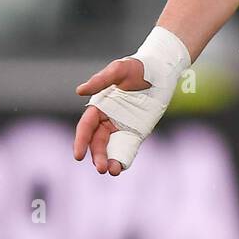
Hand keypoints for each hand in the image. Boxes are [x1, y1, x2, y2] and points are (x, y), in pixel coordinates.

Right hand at [73, 57, 148, 175]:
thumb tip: (79, 91)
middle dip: (97, 156)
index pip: (86, 127)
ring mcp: (122, 127)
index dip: (81, 141)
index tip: (78, 155)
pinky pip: (127, 148)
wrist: (160, 70)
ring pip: (111, 148)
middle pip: (98, 142)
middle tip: (101, 168)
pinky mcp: (136, 132)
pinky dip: (123, 159)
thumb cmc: (137, 67)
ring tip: (111, 171)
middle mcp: (107, 120)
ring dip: (109, 161)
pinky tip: (121, 167)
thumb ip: (100, 81)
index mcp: (99, 107)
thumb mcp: (119, 70)